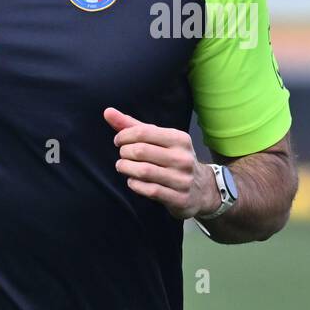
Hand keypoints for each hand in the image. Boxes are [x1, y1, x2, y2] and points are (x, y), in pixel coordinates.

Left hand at [104, 107, 220, 219]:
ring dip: (126, 168)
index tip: (119, 141)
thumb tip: (108, 112)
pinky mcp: (179, 197)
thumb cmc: (173, 159)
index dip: (124, 136)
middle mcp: (182, 158)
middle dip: (124, 153)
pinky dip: (135, 184)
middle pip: (141, 151)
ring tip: (123, 167)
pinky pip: (150, 190)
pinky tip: (133, 181)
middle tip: (122, 155)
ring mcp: (182, 179)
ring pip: (143, 171)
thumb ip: (133, 126)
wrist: (202, 189)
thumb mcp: (159, 140)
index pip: (143, 132)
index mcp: (179, 139)